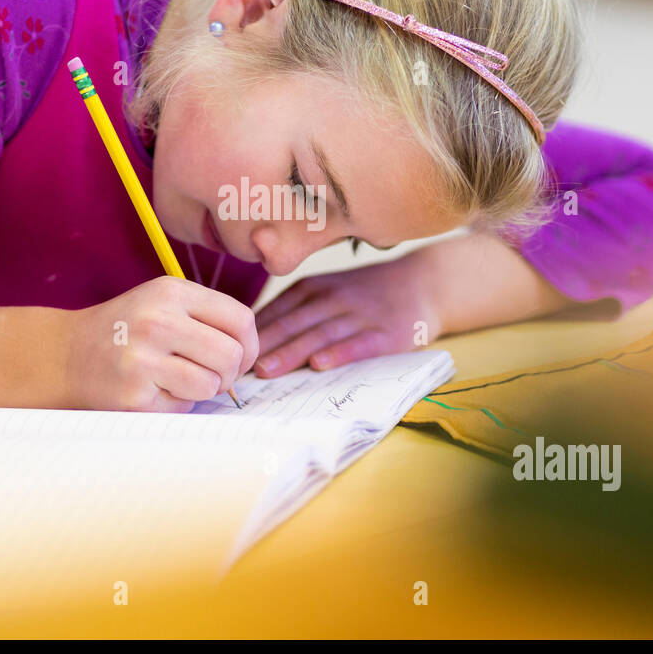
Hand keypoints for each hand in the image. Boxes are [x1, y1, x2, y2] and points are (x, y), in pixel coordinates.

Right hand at [66, 276, 259, 411]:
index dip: (250, 345)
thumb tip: (252, 355)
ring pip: (211, 385)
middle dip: (229, 373)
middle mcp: (157, 321)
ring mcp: (143, 360)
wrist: (66, 355)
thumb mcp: (164, 303)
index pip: (241, 319)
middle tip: (211, 375)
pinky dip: (177, 404)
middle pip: (231, 355)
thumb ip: (208, 318)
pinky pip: (183, 407)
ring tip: (177, 380)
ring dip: (202, 390)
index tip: (239, 356)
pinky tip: (153, 390)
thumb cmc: (128, 330)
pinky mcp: (134, 396)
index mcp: (171, 292)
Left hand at [253, 255, 441, 377]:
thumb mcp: (328, 289)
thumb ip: (294, 309)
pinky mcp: (385, 333)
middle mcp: (334, 298)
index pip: (277, 309)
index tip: (229, 351)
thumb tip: (250, 339)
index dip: (253, 333)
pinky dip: (339, 353)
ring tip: (268, 369)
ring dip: (292, 351)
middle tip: (239, 365)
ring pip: (320, 333)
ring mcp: (360, 314)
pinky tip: (320, 364)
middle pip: (294, 322)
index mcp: (315, 288)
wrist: (423, 284)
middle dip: (265, 344)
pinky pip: (359, 343)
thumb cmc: (365, 294)